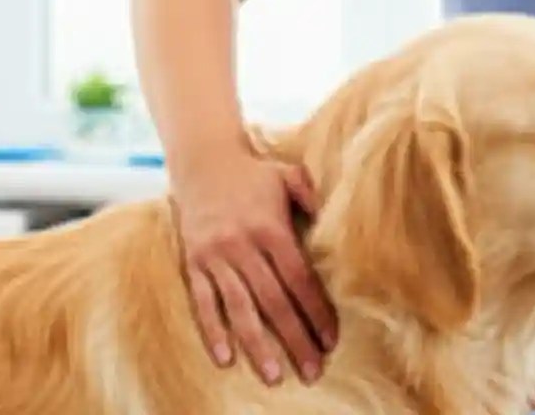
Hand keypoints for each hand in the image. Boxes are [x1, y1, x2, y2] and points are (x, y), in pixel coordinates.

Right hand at [172, 148, 336, 385]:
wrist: (202, 159)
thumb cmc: (253, 172)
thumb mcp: (289, 176)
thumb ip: (315, 198)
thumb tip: (341, 225)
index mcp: (270, 227)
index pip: (299, 279)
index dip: (316, 311)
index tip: (331, 340)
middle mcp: (242, 244)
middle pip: (274, 301)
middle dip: (295, 339)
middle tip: (312, 371)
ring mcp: (215, 255)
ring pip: (239, 308)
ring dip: (257, 345)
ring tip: (274, 375)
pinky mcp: (193, 261)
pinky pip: (202, 302)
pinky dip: (213, 331)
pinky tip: (226, 359)